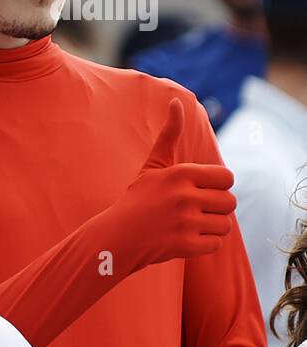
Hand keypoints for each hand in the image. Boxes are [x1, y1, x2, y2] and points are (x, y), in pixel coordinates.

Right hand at [111, 99, 234, 265]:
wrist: (116, 236)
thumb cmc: (138, 198)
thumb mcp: (153, 166)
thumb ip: (169, 135)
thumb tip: (177, 101)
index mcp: (182, 174)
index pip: (227, 178)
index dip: (217, 186)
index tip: (198, 191)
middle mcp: (185, 196)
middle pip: (229, 203)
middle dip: (214, 208)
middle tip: (191, 211)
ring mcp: (186, 222)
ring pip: (224, 225)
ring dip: (209, 227)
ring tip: (186, 225)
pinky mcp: (185, 246)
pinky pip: (215, 244)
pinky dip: (202, 245)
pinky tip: (182, 239)